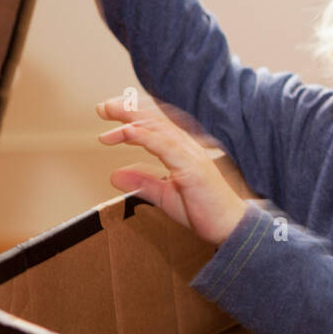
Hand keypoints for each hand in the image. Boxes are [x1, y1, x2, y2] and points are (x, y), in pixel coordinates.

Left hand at [95, 95, 249, 245]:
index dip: (132, 117)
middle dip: (128, 109)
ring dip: (132, 117)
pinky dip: (146, 136)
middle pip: (155, 119)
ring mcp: (191, 155)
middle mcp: (188, 147)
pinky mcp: (192, 168)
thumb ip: (143, 182)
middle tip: (103, 106)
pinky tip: (128, 131)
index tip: (108, 116)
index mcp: (182, 151)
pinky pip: (166, 147)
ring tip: (109, 110)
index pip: (155, 126)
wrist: (229, 227)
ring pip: (159, 127)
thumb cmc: (203, 210)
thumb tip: (115, 175)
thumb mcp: (165, 195)